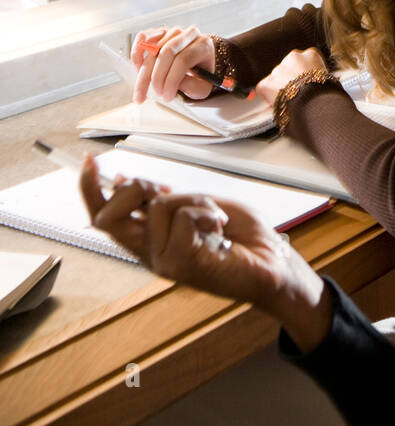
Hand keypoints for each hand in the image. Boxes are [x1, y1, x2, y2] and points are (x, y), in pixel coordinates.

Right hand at [79, 157, 333, 351]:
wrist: (273, 263)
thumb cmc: (241, 236)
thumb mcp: (196, 205)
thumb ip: (163, 199)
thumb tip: (124, 181)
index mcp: (150, 240)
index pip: (105, 216)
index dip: (91, 188)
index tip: (90, 161)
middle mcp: (149, 253)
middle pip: (108, 217)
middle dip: (134, 187)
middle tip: (170, 187)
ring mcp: (163, 261)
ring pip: (158, 207)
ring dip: (194, 200)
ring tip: (214, 217)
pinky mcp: (182, 264)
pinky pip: (183, 218)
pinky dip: (207, 213)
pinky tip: (219, 228)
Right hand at [131, 26, 216, 103]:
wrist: (198, 62)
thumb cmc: (200, 75)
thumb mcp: (203, 86)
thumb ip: (192, 86)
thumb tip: (173, 83)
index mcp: (203, 45)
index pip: (183, 60)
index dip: (172, 81)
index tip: (167, 97)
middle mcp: (188, 34)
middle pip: (166, 53)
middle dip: (157, 77)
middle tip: (156, 94)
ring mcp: (172, 32)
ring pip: (153, 49)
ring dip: (144, 71)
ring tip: (143, 88)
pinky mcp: (159, 32)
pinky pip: (143, 37)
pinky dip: (137, 53)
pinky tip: (137, 68)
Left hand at [256, 47, 329, 104]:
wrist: (316, 106)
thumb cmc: (326, 97)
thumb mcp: (328, 80)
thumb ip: (317, 77)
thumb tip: (315, 86)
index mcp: (311, 55)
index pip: (306, 62)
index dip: (305, 75)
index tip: (307, 85)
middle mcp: (293, 57)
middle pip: (289, 68)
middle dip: (290, 80)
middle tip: (297, 95)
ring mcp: (278, 69)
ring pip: (276, 78)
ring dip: (280, 88)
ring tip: (291, 102)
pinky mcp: (266, 83)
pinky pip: (265, 90)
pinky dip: (269, 98)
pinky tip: (281, 105)